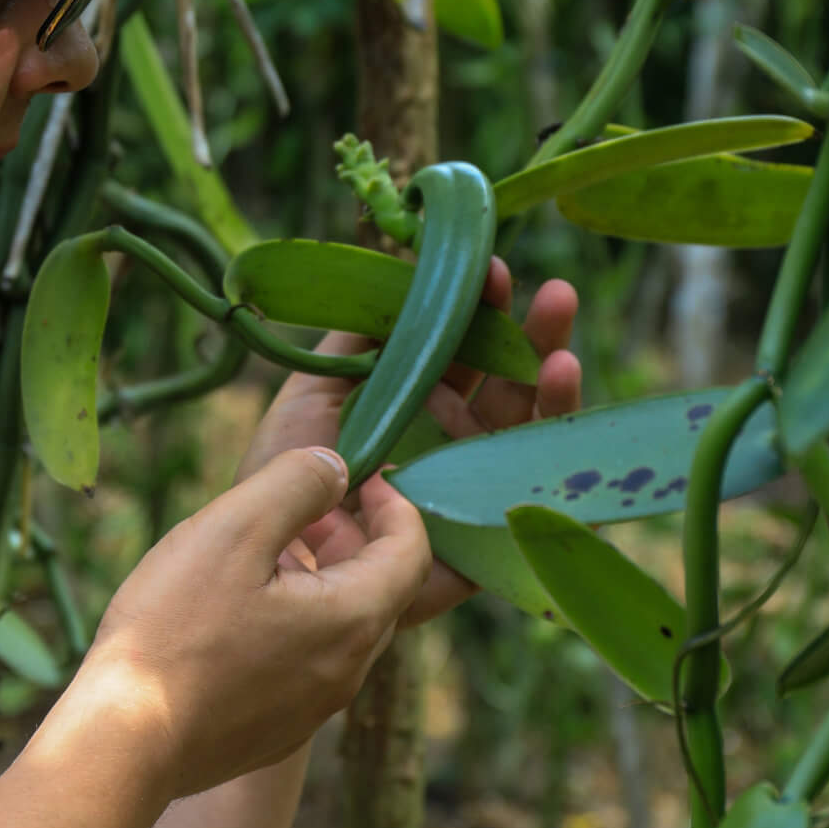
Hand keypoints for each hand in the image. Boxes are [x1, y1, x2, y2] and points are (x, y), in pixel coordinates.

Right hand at [81, 445, 432, 798]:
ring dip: (320, 581)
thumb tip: (336, 467)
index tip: (363, 474)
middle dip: (354, 538)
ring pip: (339, 629)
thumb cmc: (174, 629)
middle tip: (307, 504)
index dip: (396, 504)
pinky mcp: (274, 731)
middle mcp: (347, 672)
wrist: (122, 742)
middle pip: (379, 590)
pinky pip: (305, 664)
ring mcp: (312, 710)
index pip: (411, 552)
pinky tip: (236, 609)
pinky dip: (294, 622)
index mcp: (352, 620)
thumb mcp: (233, 529)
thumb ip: (295, 483)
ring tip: (263, 550)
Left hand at [235, 259, 581, 624]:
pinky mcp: (476, 550)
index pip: (466, 351)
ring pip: (526, 438)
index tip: (490, 272)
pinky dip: (546, 473)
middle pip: (509, 386)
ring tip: (562, 354)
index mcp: (419, 406)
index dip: (482, 312)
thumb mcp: (315, 390)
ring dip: (549, 392)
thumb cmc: (285, 472)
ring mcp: (468, 494)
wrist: (266, 555)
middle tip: (556, 297)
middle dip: (534, 338)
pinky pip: (523, 510)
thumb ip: (356, 338)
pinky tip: (554, 442)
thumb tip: (400, 276)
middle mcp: (452, 446)